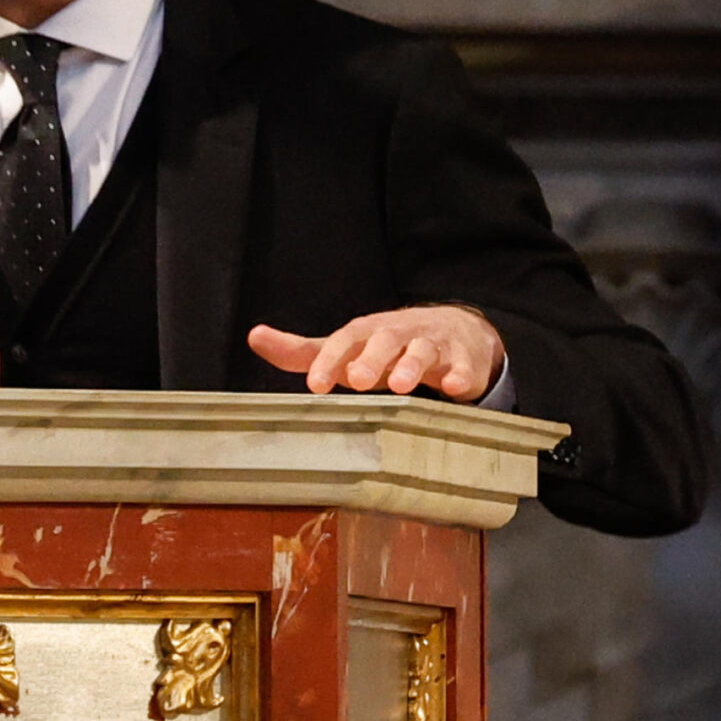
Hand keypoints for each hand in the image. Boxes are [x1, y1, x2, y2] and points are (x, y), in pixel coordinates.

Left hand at [247, 305, 503, 401]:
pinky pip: (465, 367)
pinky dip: (460, 375)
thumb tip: (255, 337)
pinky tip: (454, 389)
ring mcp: (434, 345)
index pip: (345, 340)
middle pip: (385, 340)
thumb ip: (304, 351)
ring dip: (411, 366)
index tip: (315, 385)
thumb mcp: (347, 348)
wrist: (453, 332)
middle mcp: (399, 333)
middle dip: (371, 359)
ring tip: (401, 386)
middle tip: (357, 380)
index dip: (329, 360)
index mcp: (367, 331)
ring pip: (423, 351)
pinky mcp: (465, 360)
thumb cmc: (387, 347)